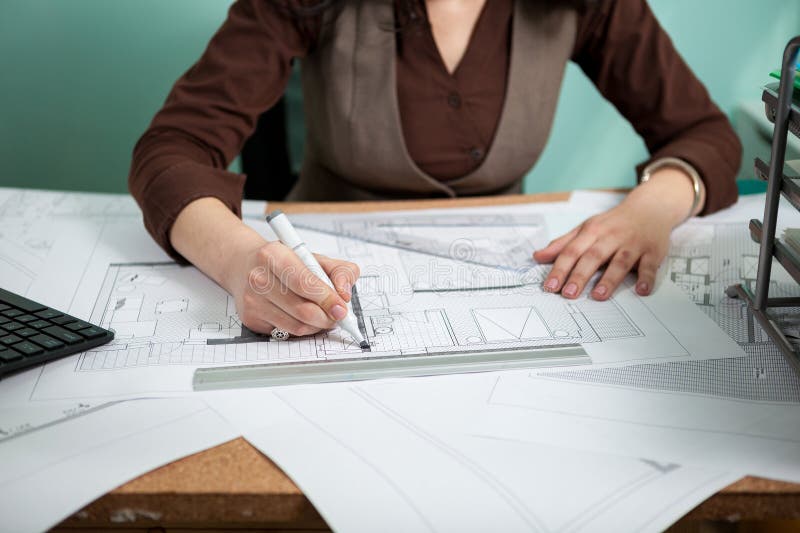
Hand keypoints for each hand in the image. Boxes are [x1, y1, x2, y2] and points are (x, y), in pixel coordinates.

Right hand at [226, 239, 360, 335]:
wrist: (245, 265)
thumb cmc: (284, 261)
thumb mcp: (314, 257)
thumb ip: (340, 270)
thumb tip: (345, 294)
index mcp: (274, 255)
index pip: (305, 283)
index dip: (328, 299)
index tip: (342, 307)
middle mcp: (258, 278)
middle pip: (303, 310)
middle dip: (327, 317)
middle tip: (337, 315)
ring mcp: (252, 301)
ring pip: (298, 326)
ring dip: (318, 325)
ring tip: (323, 315)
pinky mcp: (251, 319)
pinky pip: (287, 332)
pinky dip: (303, 329)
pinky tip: (303, 317)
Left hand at [533, 167, 699, 299]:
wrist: (650, 208)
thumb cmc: (613, 223)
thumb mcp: (586, 228)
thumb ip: (562, 244)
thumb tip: (538, 257)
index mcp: (592, 231)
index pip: (572, 251)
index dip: (560, 268)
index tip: (549, 286)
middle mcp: (612, 237)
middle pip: (593, 257)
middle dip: (580, 276)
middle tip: (568, 294)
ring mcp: (633, 244)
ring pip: (620, 262)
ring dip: (609, 279)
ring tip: (598, 296)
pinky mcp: (653, 251)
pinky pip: (650, 266)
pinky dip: (646, 278)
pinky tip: (641, 291)